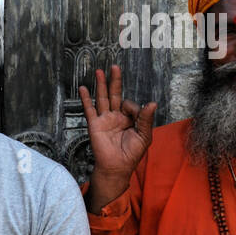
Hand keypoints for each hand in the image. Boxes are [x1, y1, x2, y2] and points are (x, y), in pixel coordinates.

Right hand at [78, 65, 156, 210]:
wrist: (117, 167)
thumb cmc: (131, 154)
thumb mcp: (144, 136)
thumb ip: (146, 119)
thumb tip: (152, 103)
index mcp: (129, 119)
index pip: (130, 104)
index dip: (134, 107)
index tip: (134, 117)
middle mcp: (116, 117)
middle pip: (114, 94)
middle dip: (115, 81)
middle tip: (115, 67)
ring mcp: (104, 119)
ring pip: (102, 98)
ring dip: (101, 85)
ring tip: (99, 71)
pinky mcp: (94, 124)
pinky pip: (89, 109)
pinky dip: (86, 99)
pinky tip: (83, 88)